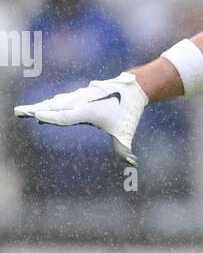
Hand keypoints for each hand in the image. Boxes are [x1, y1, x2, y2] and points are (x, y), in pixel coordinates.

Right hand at [14, 71, 148, 165]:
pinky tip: (43, 108)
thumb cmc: (128, 112)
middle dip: (35, 110)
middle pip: (53, 107)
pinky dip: (50, 104)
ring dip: (40, 106)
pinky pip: (61, 100)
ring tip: (25, 112)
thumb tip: (132, 164)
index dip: (50, 118)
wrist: (133, 89)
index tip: (36, 117)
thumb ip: (124, 149)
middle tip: (18, 112)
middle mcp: (80, 102)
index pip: (65, 117)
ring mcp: (79, 97)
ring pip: (56, 102)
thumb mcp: (125, 133)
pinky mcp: (80, 95)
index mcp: (87, 112)